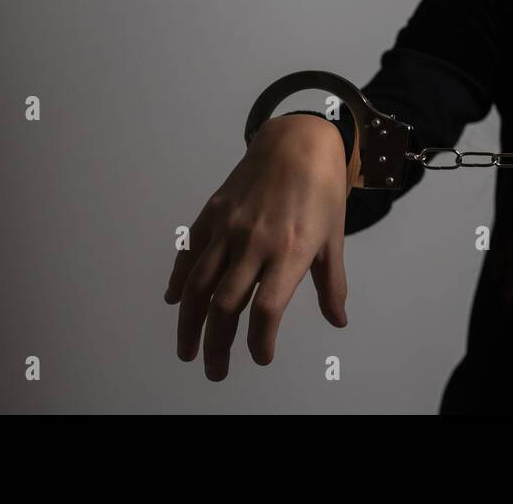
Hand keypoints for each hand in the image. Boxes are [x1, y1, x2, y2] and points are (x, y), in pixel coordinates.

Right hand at [163, 113, 349, 380]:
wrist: (297, 141)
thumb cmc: (321, 190)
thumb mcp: (334, 238)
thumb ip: (332, 284)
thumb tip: (338, 321)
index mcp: (289, 251)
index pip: (266, 309)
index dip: (260, 340)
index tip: (261, 357)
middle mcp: (255, 242)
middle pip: (227, 305)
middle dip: (218, 344)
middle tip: (216, 371)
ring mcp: (229, 227)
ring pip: (200, 284)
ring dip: (189, 323)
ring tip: (187, 350)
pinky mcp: (213, 213)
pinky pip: (191, 253)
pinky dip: (180, 279)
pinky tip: (174, 301)